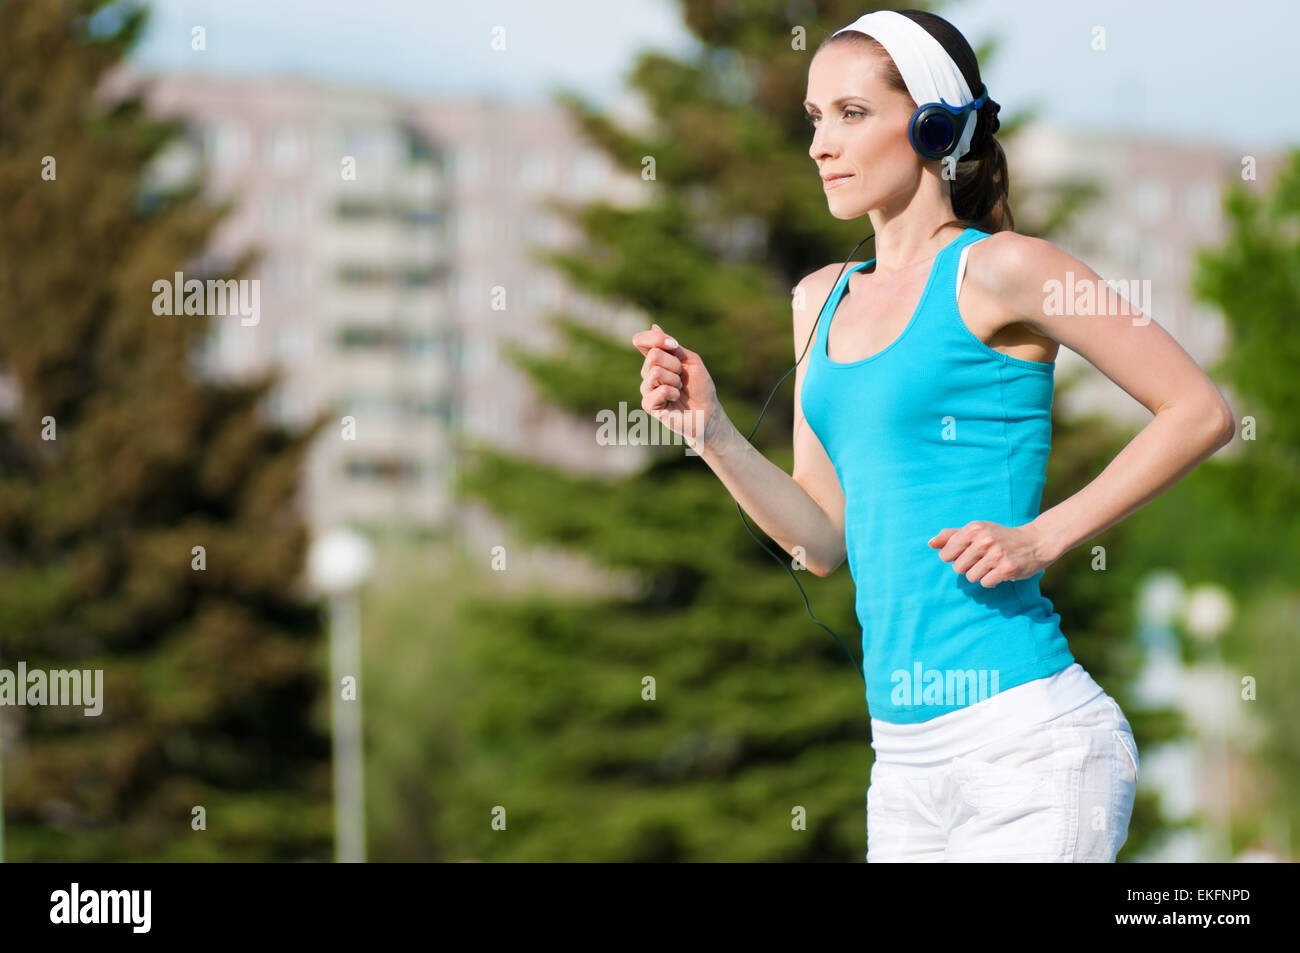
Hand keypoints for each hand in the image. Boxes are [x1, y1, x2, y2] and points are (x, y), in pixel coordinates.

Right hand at [632, 323, 721, 450]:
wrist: (707, 411)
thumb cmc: (700, 386)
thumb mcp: (690, 360)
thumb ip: (672, 347)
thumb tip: (653, 327)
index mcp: (657, 359)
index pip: (641, 340)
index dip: (655, 339)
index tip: (673, 346)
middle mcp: (648, 372)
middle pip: (653, 355)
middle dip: (674, 364)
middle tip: (682, 377)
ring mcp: (647, 389)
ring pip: (655, 372)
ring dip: (674, 380)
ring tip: (679, 389)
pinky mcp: (648, 405)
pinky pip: (658, 391)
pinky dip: (672, 393)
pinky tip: (675, 399)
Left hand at [928, 521, 1053, 587]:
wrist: (1036, 541)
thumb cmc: (1001, 536)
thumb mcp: (977, 530)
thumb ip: (952, 535)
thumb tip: (930, 543)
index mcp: (974, 528)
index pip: (946, 553)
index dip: (953, 558)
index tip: (966, 554)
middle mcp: (984, 540)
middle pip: (957, 567)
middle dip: (968, 567)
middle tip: (983, 559)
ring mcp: (996, 554)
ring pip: (971, 577)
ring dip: (980, 574)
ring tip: (992, 564)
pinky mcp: (1007, 568)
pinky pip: (985, 583)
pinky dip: (991, 580)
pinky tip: (1000, 571)